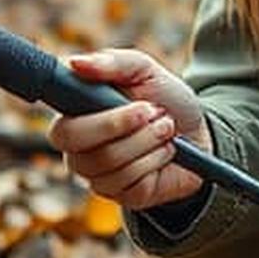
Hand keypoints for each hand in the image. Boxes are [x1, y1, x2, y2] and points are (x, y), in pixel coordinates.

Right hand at [45, 49, 211, 210]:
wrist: (199, 133)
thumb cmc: (165, 99)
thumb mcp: (145, 70)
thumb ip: (112, 62)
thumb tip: (76, 63)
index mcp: (75, 118)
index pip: (60, 128)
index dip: (87, 116)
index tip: (120, 97)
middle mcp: (78, 150)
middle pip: (78, 146)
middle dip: (121, 125)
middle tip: (153, 111)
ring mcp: (98, 176)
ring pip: (109, 162)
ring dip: (147, 140)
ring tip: (165, 128)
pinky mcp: (122, 196)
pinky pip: (130, 182)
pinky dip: (156, 160)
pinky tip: (166, 151)